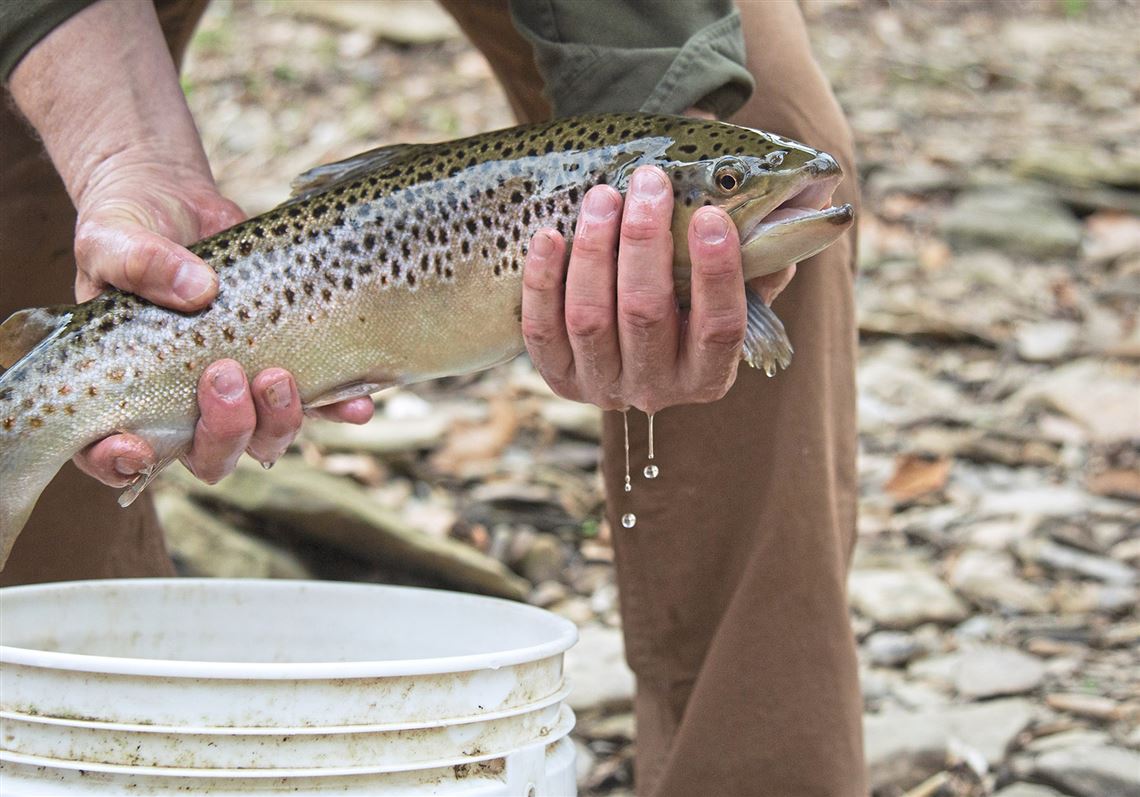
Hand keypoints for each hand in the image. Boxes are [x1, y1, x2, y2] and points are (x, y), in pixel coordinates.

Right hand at [71, 162, 372, 488]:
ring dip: (278, 422)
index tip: (135, 447)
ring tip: (279, 377)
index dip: (122, 465)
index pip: (113, 454)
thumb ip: (137, 262)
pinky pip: (320, 403)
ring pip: (265, 439)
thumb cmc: (129, 230)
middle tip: (225, 375)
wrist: (178, 205)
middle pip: (208, 457)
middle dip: (224, 431)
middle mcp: (184, 406)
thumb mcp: (112, 238)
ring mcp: (238, 392)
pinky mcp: (285, 363)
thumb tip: (198, 290)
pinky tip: (357, 402)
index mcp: (124, 392)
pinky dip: (339, 408)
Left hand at [522, 165, 765, 413]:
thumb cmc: (690, 289)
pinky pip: (541, 330)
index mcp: (710, 373)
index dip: (716, 273)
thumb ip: (767, 246)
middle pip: (645, 314)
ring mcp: (602, 385)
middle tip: (647, 182)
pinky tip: (549, 236)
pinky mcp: (557, 376)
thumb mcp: (734, 277)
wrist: (630, 326)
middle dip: (644, 241)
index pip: (720, 328)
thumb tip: (814, 195)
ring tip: (602, 195)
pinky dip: (543, 281)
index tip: (711, 214)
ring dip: (594, 250)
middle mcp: (657, 388)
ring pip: (590, 318)